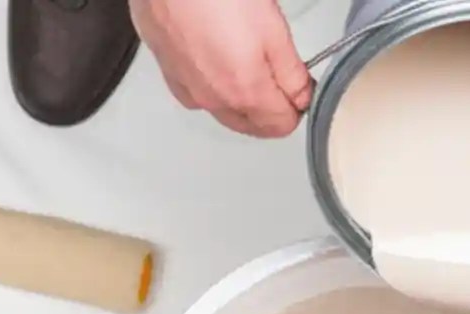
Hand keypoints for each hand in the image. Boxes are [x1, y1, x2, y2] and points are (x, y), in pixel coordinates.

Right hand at [131, 0, 311, 137]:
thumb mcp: (273, 31)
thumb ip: (291, 74)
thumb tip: (301, 99)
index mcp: (245, 94)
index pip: (280, 126)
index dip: (296, 107)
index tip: (299, 83)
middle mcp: (213, 101)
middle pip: (252, 124)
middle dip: (270, 107)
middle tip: (276, 70)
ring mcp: (187, 89)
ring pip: (224, 110)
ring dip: (240, 97)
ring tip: (244, 56)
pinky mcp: (168, 73)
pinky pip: (198, 92)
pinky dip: (212, 84)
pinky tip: (215, 55)